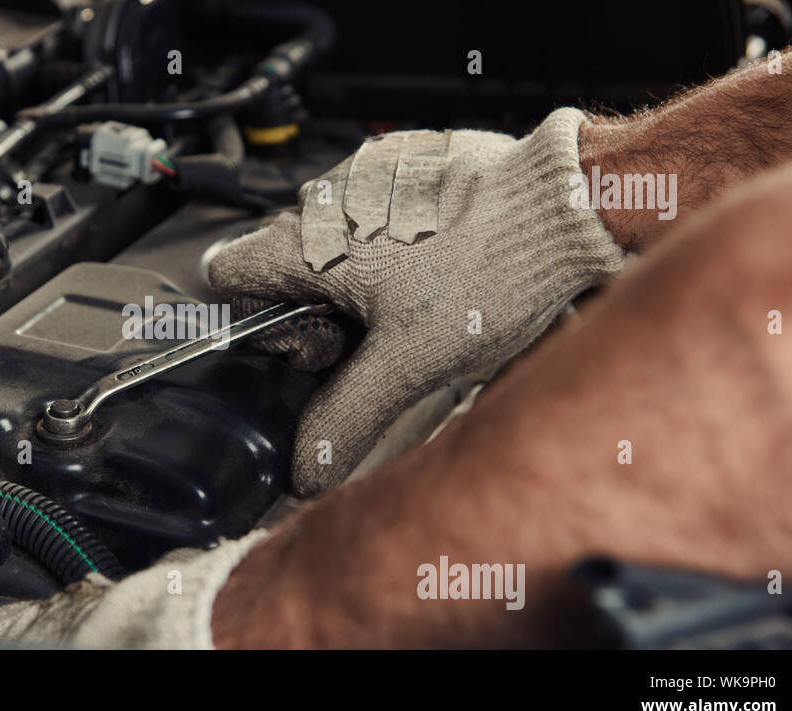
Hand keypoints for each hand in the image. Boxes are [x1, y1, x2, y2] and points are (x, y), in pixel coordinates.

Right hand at [209, 109, 623, 495]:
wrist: (565, 205)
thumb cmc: (490, 271)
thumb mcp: (410, 364)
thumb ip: (345, 417)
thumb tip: (305, 467)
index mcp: (309, 242)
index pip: (226, 276)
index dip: (262, 322)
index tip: (317, 344)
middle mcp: (326, 198)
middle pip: (281, 264)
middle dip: (318, 308)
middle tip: (376, 334)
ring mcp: (365, 172)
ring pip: (328, 237)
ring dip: (355, 275)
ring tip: (417, 298)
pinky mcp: (404, 161)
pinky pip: (370, 209)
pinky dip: (390, 242)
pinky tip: (441, 264)